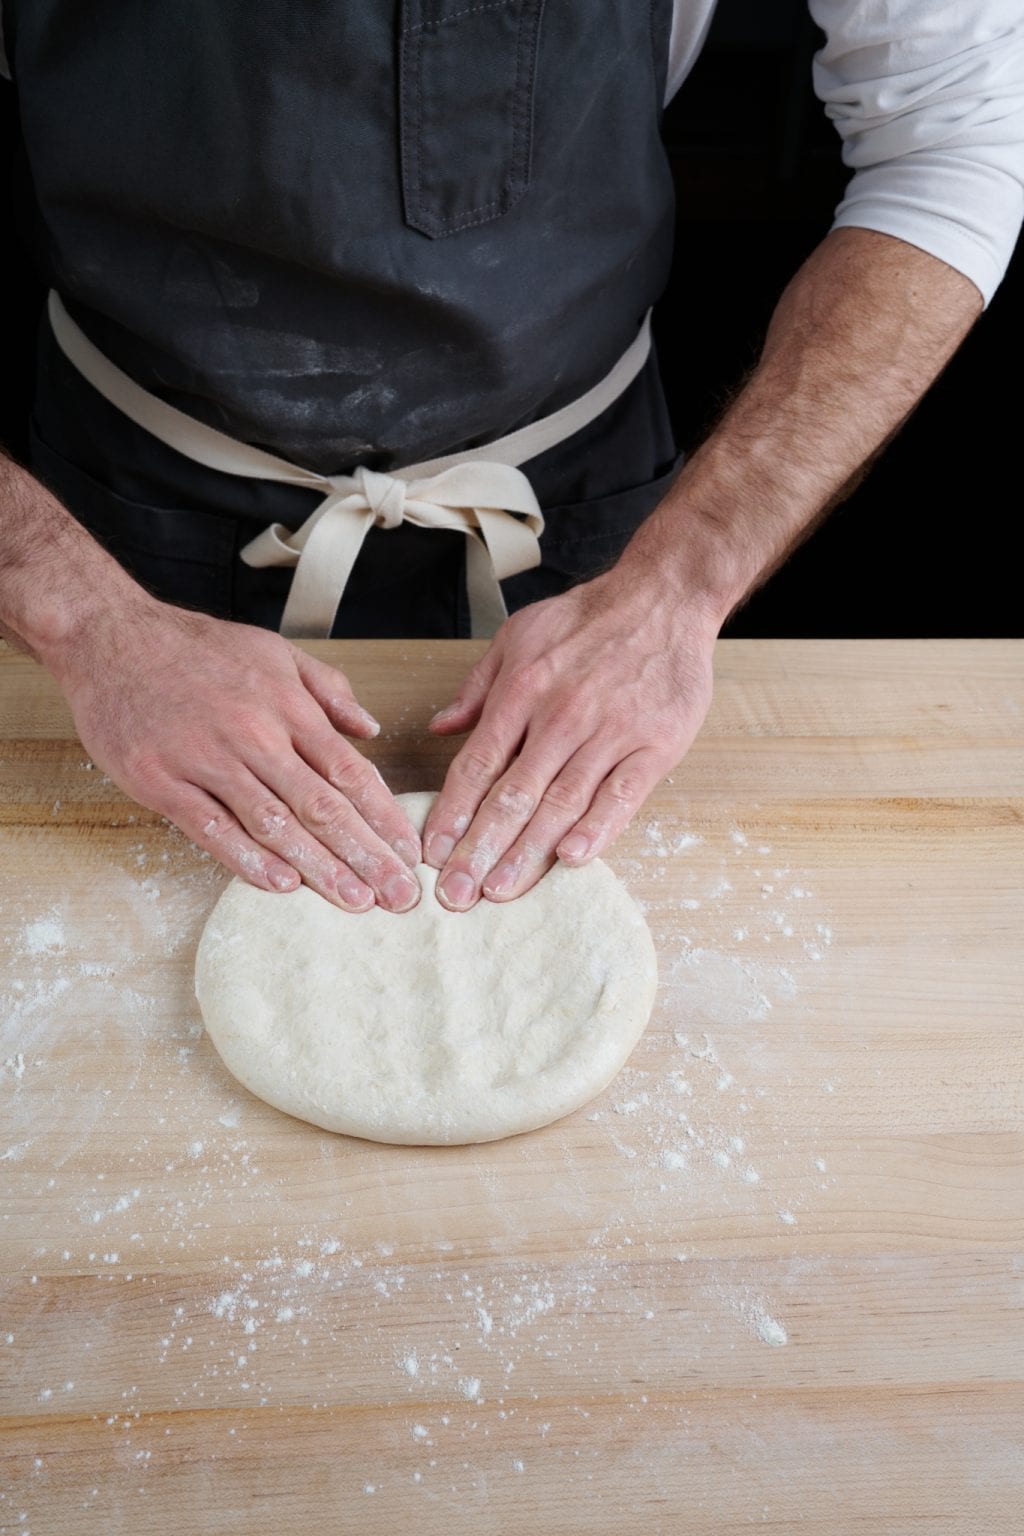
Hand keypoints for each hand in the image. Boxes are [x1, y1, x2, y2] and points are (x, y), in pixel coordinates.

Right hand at [51, 591, 422, 912]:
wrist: (109, 636)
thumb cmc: (195, 646)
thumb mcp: (275, 650)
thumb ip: (328, 689)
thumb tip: (370, 729)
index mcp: (286, 706)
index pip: (349, 771)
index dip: (383, 816)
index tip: (410, 852)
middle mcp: (254, 734)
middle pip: (321, 806)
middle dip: (366, 855)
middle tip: (398, 895)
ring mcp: (206, 759)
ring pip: (274, 823)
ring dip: (318, 867)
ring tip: (355, 900)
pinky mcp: (161, 781)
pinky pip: (212, 829)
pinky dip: (248, 860)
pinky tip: (282, 885)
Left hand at [421, 561, 717, 908]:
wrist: (664, 597)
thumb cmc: (588, 619)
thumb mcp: (519, 636)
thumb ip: (479, 687)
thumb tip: (439, 727)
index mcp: (523, 691)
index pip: (478, 764)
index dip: (453, 813)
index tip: (433, 853)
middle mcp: (561, 715)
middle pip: (513, 795)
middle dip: (480, 850)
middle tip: (455, 895)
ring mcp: (610, 732)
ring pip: (562, 804)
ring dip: (527, 853)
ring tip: (499, 891)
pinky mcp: (655, 745)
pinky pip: (621, 795)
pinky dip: (597, 829)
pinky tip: (572, 860)